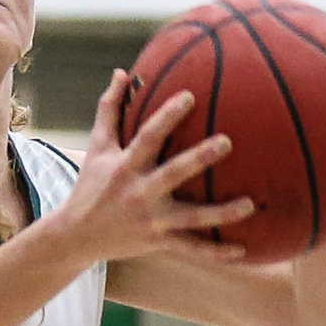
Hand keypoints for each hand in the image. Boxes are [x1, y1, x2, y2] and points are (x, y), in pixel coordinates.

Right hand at [54, 70, 250, 265]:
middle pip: (173, 174)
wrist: (76, 236)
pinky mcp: (158, 241)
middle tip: (226, 142)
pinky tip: (242, 251)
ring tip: (249, 205)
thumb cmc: (90, 185)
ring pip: (191, 218)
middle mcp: (139, 192)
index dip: (167, 116)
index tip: (189, 96)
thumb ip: (110, 109)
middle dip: (199, 159)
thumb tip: (122, 72)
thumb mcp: (96, 147)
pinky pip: (191, 249)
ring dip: (221, 213)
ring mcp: (151, 220)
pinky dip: (215, 253)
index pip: (147, 137)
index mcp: (125, 166)